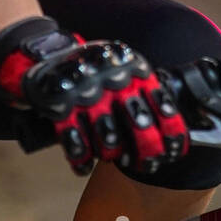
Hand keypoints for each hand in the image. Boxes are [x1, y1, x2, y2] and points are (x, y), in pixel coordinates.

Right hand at [0, 15, 189, 177]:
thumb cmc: (92, 67)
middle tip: (151, 163)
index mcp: (132, 69)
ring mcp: (86, 97)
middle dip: (149, 150)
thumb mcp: (122, 64)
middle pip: (139, 124)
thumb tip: (170, 126)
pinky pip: (76, 145)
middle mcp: (112, 82)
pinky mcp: (61, 110)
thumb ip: (143, 87)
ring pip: (109, 139)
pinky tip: (84, 166)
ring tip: (116, 158)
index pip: (161, 103)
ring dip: (114, 155)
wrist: (44, 53)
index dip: (173, 132)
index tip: (175, 151)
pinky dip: (81, 161)